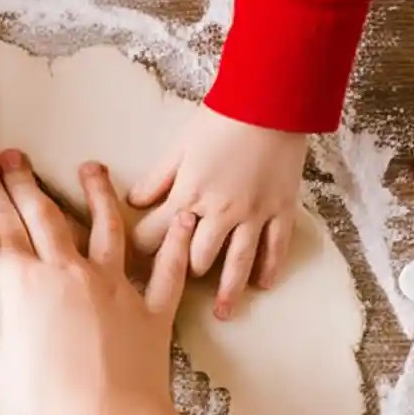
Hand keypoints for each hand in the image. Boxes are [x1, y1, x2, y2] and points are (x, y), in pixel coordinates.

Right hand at [0, 145, 193, 414]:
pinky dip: (175, 246)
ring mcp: (114, 287)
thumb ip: (13, 328)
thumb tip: (20, 319)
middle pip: (43, 215)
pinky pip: (166, 271)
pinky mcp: (150, 309)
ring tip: (91, 168)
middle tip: (11, 155)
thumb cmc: (49, 405)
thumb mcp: (7, 363)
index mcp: (26, 286)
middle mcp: (69, 274)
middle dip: (23, 180)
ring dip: (97, 193)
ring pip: (106, 227)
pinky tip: (181, 222)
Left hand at [129, 108, 306, 318]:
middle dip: (185, 271)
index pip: (156, 235)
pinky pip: (275, 248)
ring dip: (228, 290)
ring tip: (223, 312)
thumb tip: (133, 201)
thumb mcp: (179, 146)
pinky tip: (263, 285)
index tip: (136, 262)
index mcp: (188, 194)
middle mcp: (220, 211)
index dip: (143, 250)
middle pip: (196, 257)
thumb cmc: (222, 119)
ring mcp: (253, 214)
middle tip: (179, 283)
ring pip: (237, 263)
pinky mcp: (280, 210)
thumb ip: (157, 178)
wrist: (271, 102)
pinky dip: (269, 268)